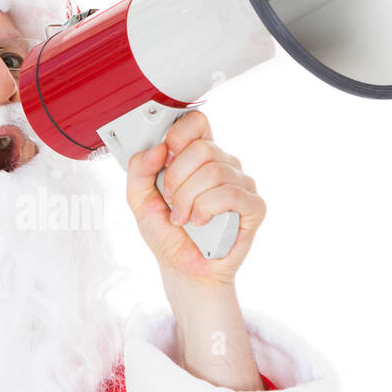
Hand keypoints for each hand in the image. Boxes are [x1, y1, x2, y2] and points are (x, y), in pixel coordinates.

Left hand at [124, 109, 265, 286]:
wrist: (182, 269)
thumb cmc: (168, 234)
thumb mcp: (138, 199)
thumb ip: (137, 170)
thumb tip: (158, 148)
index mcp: (198, 157)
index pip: (197, 122)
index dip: (178, 135)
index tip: (166, 157)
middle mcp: (223, 164)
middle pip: (202, 148)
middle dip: (177, 179)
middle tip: (171, 201)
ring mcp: (242, 184)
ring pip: (215, 171)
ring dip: (189, 199)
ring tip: (184, 217)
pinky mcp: (253, 206)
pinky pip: (231, 193)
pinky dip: (207, 208)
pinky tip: (201, 222)